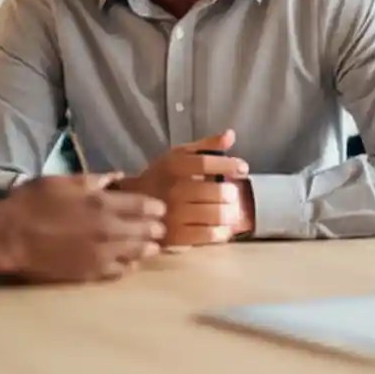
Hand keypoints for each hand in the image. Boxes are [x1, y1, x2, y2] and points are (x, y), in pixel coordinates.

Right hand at [0, 173, 165, 283]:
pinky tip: (129, 263)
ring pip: (137, 253)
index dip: (155, 207)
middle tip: (159, 228)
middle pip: (146, 231)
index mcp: (103, 204)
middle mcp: (109, 230)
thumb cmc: (32, 203)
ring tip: (151, 247)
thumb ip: (94, 181)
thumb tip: (117, 178)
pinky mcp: (90, 273)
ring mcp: (102, 254)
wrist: (10, 237)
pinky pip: (119, 272)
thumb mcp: (63, 181)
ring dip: (147, 248)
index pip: (144, 206)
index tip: (159, 208)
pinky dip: (128, 266)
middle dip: (155, 229)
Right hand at [118, 130, 254, 245]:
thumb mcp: (178, 156)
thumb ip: (205, 146)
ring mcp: (174, 215)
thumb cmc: (161, 177)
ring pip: (217, 214)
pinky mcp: (177, 237)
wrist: (131, 206)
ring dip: (230, 213)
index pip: (207, 163)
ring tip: (229, 211)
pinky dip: (222, 232)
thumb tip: (230, 135)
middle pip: (218, 191)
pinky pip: (210, 235)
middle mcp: (173, 190)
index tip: (243, 169)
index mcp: (173, 166)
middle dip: (231, 193)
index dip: (229, 165)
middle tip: (231, 195)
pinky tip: (222, 228)